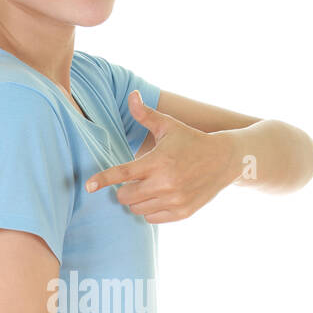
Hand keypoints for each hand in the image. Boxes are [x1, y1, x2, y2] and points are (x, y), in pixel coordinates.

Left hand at [85, 90, 240, 221]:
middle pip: (125, 197)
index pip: (123, 174)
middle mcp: (165, 183)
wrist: (224, 160)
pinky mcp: (182, 212)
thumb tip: (132, 95)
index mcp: (158, 161)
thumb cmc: (191, 140)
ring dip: (137, 200)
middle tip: (134, 181)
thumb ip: (146, 115)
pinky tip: (158, 197)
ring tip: (148, 187)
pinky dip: (149, 210)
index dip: (103, 180)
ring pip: (137, 209)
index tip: (89, 186)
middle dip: (123, 190)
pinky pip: (151, 218)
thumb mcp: (169, 126)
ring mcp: (174, 200)